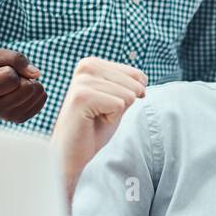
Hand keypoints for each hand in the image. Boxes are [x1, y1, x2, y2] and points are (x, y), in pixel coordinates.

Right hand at [0, 49, 45, 122]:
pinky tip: (20, 92)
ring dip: (30, 83)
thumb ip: (15, 59)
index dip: (10, 69)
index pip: (12, 79)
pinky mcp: (19, 119)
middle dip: (23, 77)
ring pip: (37, 94)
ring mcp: (6, 117)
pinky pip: (41, 99)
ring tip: (13, 85)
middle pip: (28, 88)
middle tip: (9, 78)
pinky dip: (35, 91)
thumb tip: (36, 74)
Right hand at [51, 57, 147, 187]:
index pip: (137, 75)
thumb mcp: (116, 100)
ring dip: (116, 113)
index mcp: (93, 63)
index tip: (106, 106)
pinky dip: (111, 119)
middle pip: (134, 84)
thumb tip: (143, 80)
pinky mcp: (82, 97)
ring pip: (128, 95)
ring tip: (95, 117)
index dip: (129, 97)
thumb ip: (129, 85)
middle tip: (100, 114)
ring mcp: (83, 81)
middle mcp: (86, 67)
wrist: (71, 152)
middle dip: (123, 105)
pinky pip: (119, 105)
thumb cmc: (94, 127)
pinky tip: (92, 121)